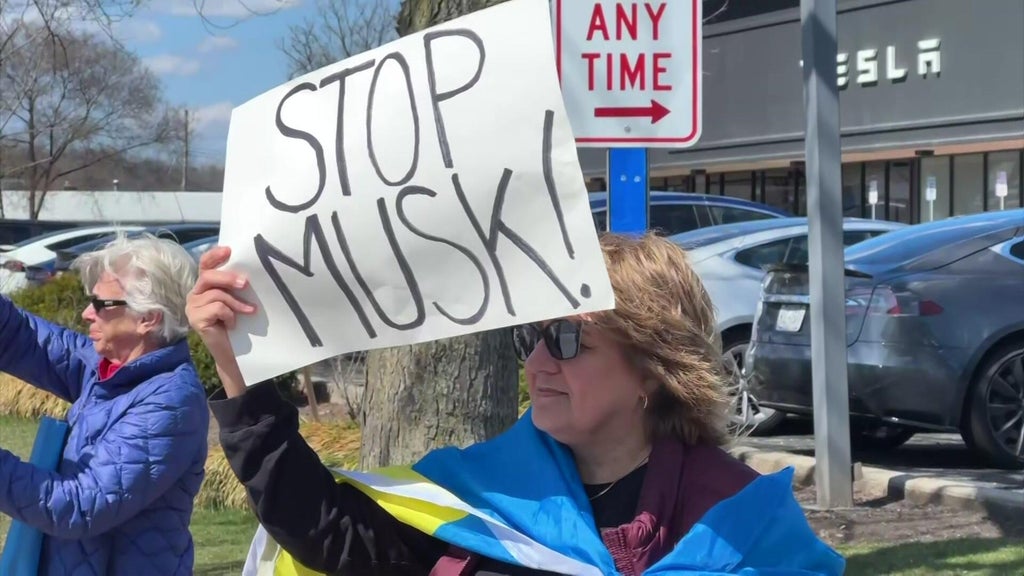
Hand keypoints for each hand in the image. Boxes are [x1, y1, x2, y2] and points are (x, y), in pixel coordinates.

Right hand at [187, 246, 255, 396]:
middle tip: (245, 284)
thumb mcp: (235, 300)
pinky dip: (230, 315)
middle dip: (228, 278)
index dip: (214, 255)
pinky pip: (217, 308)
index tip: (229, 250)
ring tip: (249, 311)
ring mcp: (192, 307)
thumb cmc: (236, 323)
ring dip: (236, 303)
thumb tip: (247, 273)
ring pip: (216, 294)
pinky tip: (233, 324)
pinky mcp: (195, 319)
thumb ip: (234, 286)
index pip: (205, 264)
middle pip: (208, 276)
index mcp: (204, 286)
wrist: (232, 351)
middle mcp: (194, 294)